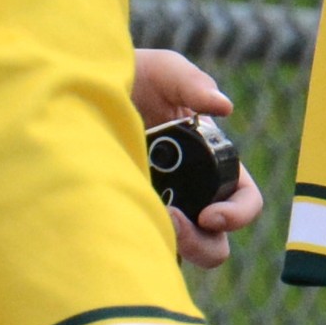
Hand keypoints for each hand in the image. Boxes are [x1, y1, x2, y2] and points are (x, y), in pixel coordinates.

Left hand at [131, 48, 262, 266]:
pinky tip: (115, 214)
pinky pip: (137, 244)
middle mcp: (191, 194)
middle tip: (171, 219)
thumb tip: (224, 107)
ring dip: (169, 245)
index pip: (244, 203)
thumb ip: (194, 84)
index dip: (237, 215)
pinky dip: (133, 239)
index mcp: (214, 166)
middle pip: (215, 244)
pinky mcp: (124, 215)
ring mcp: (157, 208)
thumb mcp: (167, 71)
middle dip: (200, 243)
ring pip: (176, 254)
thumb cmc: (135, 75)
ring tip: (144, 216)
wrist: (80, 85)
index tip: (208, 213)